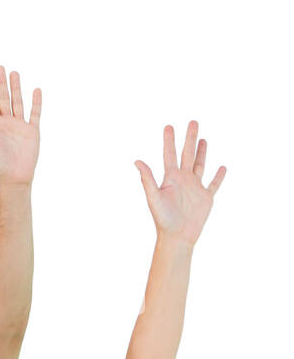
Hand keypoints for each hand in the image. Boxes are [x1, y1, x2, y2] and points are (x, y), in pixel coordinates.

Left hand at [0, 66, 40, 185]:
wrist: (13, 178)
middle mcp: (6, 122)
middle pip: (3, 98)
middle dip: (1, 83)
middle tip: (0, 67)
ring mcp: (19, 125)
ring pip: (18, 102)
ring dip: (16, 88)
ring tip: (14, 73)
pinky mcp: (32, 130)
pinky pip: (35, 113)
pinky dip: (36, 102)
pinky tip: (36, 90)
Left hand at [135, 121, 224, 245]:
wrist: (177, 236)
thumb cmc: (163, 218)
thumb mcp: (154, 197)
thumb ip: (147, 179)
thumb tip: (137, 161)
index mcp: (170, 178)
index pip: (169, 155)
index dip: (169, 141)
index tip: (169, 126)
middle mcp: (183, 180)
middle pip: (187, 154)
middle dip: (190, 138)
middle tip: (193, 122)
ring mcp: (195, 187)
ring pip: (200, 165)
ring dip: (202, 152)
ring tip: (203, 139)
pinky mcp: (206, 197)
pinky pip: (214, 184)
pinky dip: (219, 176)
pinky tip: (222, 167)